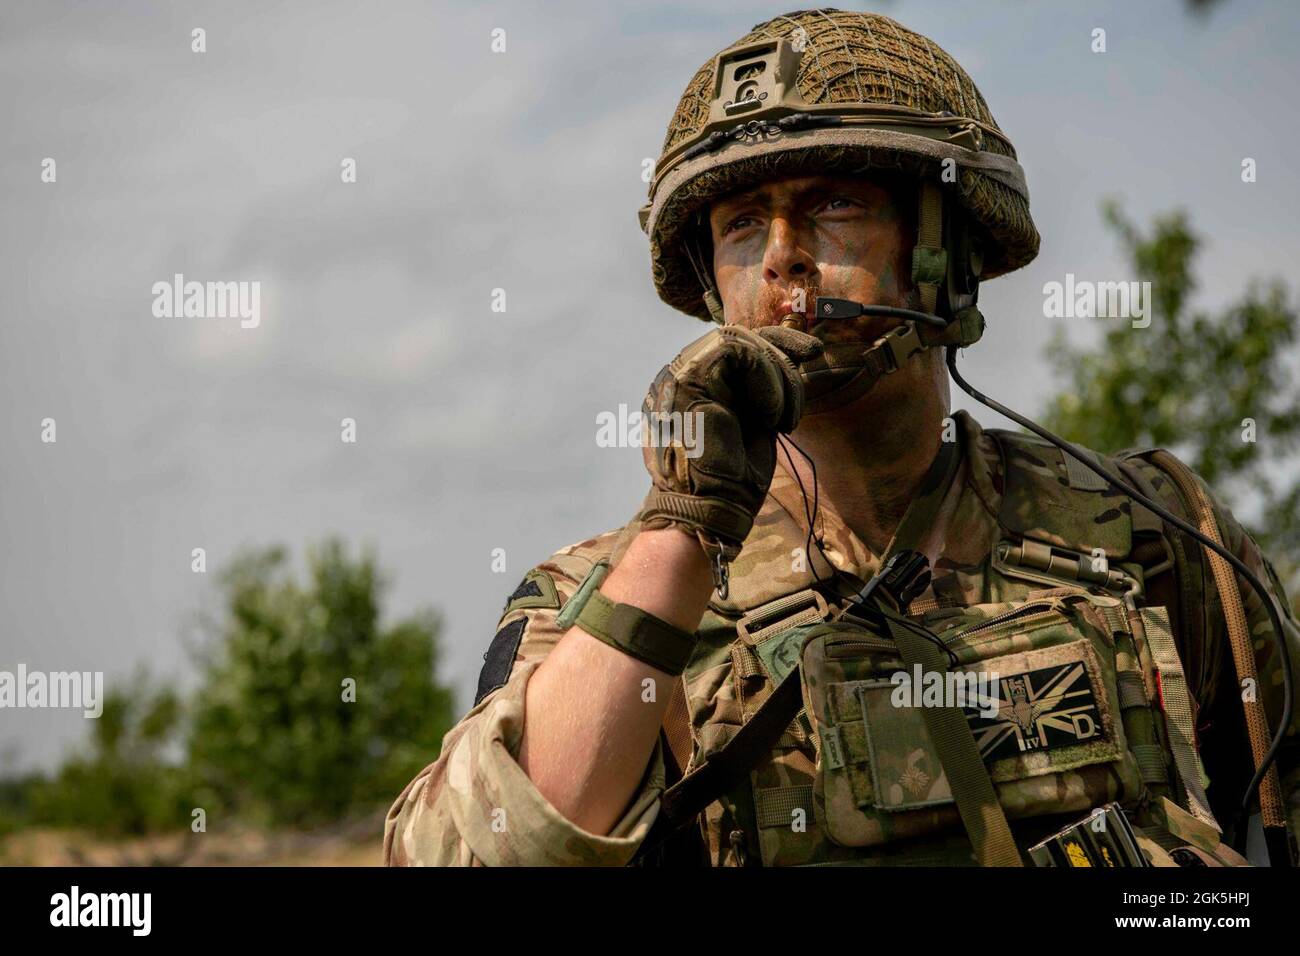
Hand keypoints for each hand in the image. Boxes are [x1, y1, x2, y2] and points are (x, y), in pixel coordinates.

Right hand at [636, 324, 823, 560]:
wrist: (713, 508)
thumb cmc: (734, 476)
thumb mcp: (758, 418)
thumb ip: (764, 386)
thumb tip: (794, 352)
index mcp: (700, 384)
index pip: (738, 343)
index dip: (779, 340)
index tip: (814, 352)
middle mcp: (685, 374)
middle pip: (741, 336)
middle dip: (783, 360)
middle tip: (795, 406)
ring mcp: (680, 375)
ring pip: (740, 340)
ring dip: (776, 377)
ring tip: (781, 419)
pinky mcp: (686, 380)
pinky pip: (734, 351)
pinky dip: (765, 378)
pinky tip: (769, 414)